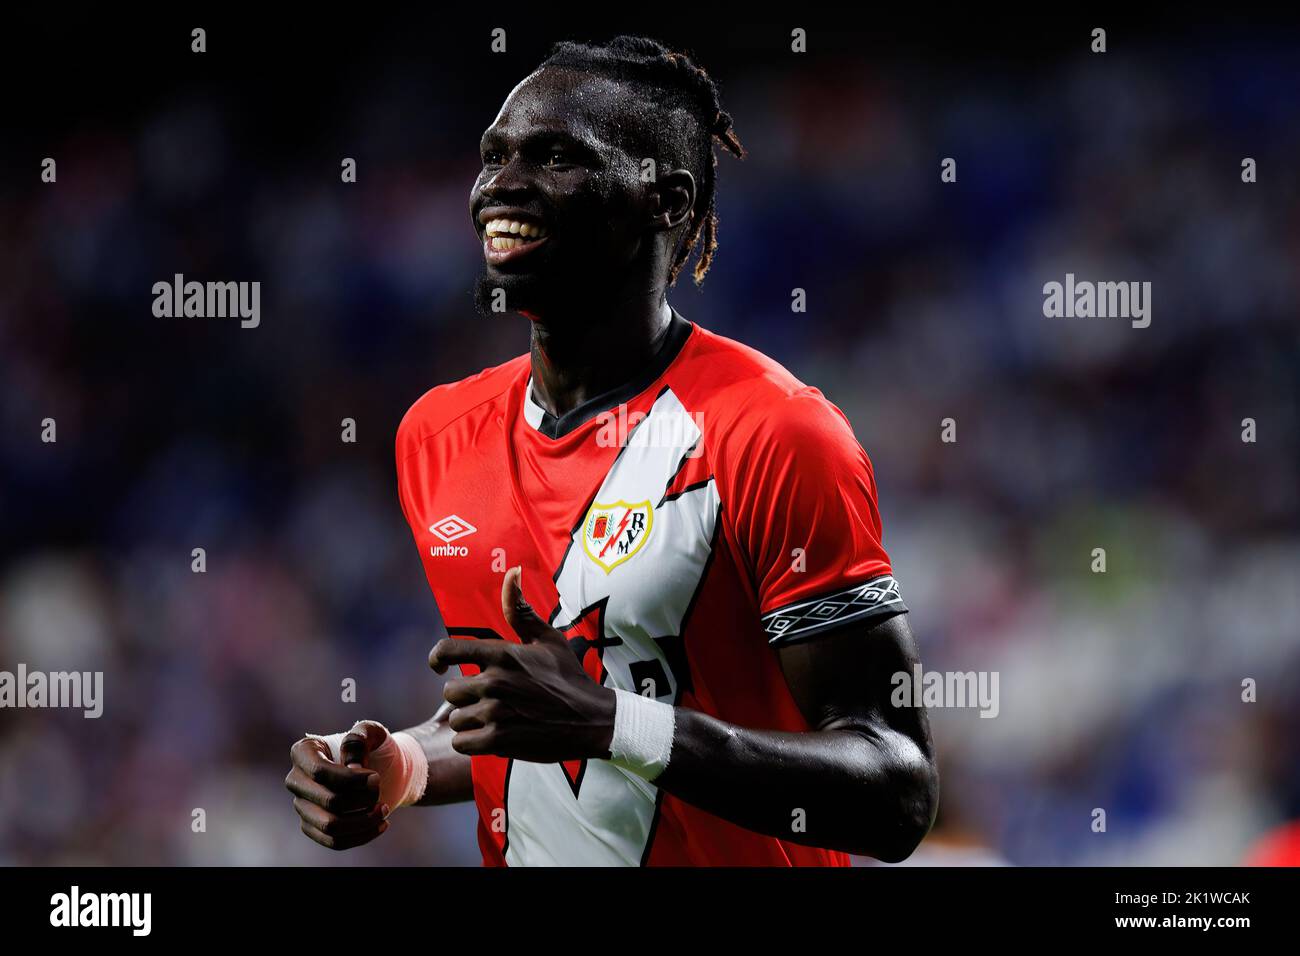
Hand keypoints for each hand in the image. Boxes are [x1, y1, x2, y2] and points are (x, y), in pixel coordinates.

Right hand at [285, 721, 390, 849]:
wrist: (383, 769)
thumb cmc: (375, 747)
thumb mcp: (374, 733)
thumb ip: (361, 738)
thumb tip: (350, 766)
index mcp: (304, 752)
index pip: (319, 771)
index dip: (351, 779)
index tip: (376, 777)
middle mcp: (296, 780)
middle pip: (328, 800)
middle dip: (362, 799)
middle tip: (381, 789)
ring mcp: (303, 806)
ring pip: (330, 826)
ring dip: (364, 821)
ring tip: (383, 810)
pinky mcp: (314, 827)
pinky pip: (334, 841)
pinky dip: (362, 836)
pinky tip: (382, 824)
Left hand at [428, 566, 616, 761]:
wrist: (591, 720)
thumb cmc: (568, 676)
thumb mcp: (548, 639)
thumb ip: (521, 611)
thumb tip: (512, 572)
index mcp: (502, 654)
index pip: (448, 650)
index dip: (436, 659)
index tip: (439, 668)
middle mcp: (495, 681)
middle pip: (450, 691)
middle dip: (465, 696)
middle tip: (488, 699)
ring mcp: (496, 712)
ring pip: (456, 718)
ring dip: (470, 721)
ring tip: (494, 718)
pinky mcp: (499, 740)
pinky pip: (462, 742)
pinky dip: (471, 742)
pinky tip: (490, 736)